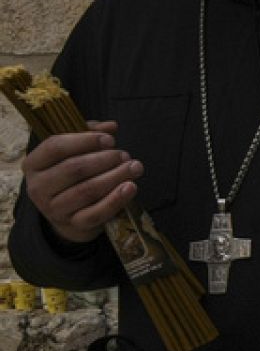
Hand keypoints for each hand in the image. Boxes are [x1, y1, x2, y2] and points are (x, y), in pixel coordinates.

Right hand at [22, 122, 142, 244]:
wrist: (68, 215)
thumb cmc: (72, 176)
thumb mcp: (73, 152)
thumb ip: (88, 134)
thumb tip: (110, 126)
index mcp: (33, 164)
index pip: (55, 146)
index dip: (85, 140)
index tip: (110, 139)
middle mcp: (38, 187)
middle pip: (74, 168)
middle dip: (105, 159)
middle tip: (125, 155)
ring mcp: (54, 209)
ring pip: (87, 190)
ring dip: (115, 177)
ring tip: (134, 168)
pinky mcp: (73, 224)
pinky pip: (97, 213)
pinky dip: (116, 200)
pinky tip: (131, 187)